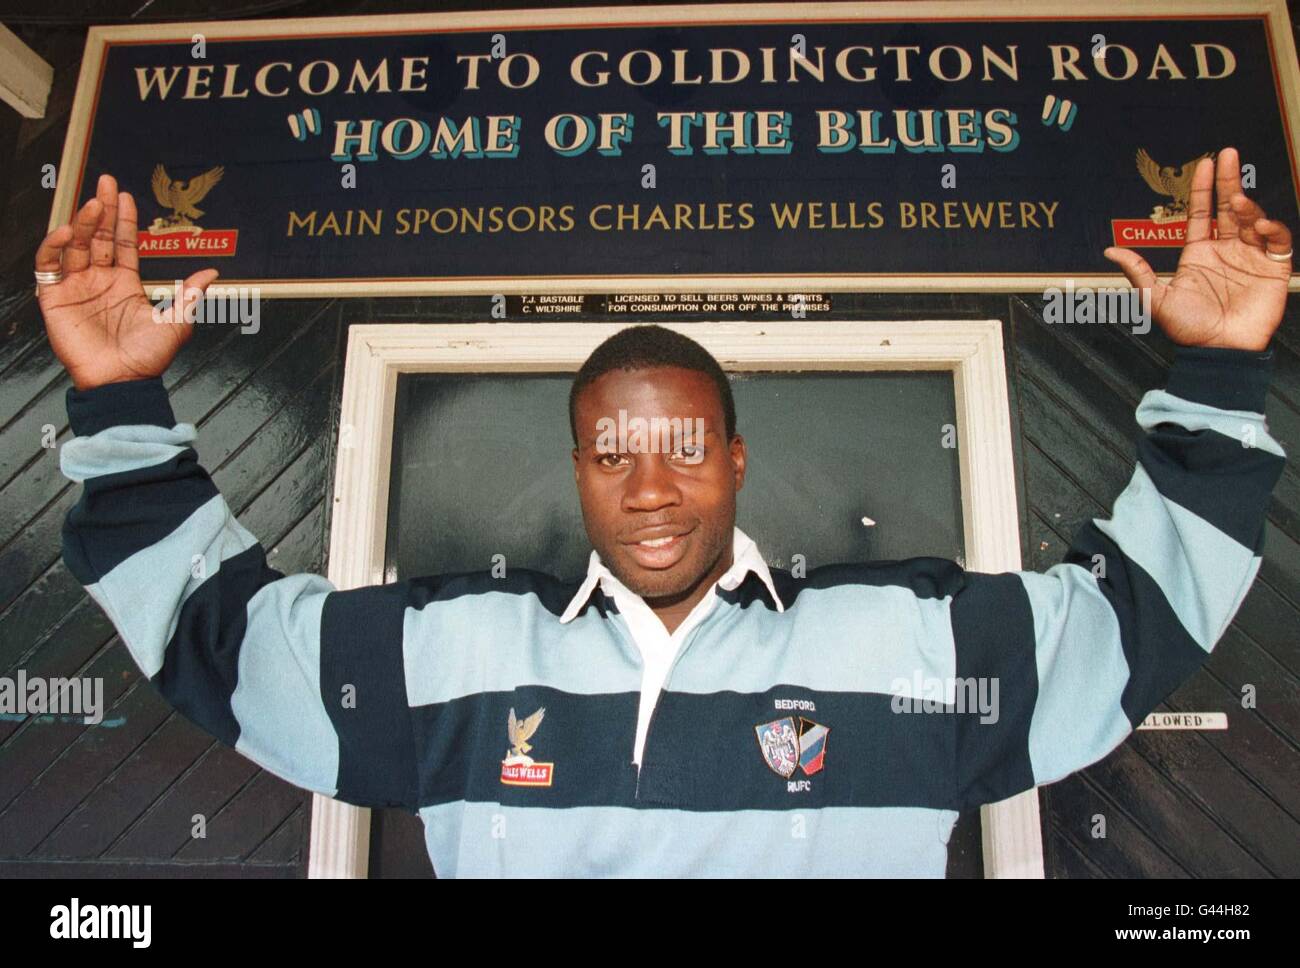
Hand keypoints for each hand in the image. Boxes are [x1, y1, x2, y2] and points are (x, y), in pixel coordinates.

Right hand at [34, 173, 218, 390]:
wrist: (123, 382)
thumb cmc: (148, 358)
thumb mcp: (177, 322)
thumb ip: (189, 294)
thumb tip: (212, 272)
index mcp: (126, 283)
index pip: (122, 243)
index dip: (123, 219)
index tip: (127, 195)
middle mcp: (99, 280)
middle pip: (97, 236)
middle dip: (101, 209)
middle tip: (106, 183)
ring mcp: (77, 287)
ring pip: (75, 244)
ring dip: (82, 222)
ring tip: (93, 204)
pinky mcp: (55, 298)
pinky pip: (49, 265)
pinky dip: (54, 245)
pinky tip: (66, 232)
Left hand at [1104, 146, 1290, 351]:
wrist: (1219, 352)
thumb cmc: (1188, 330)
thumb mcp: (1156, 300)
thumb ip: (1137, 272)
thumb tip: (1109, 250)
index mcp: (1198, 253)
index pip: (1202, 212)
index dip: (1204, 188)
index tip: (1205, 163)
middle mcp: (1226, 250)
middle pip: (1228, 207)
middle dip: (1228, 180)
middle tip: (1227, 154)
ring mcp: (1250, 257)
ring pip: (1252, 220)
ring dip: (1246, 206)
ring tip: (1238, 200)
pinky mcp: (1274, 269)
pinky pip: (1278, 241)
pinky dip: (1272, 229)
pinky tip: (1260, 225)